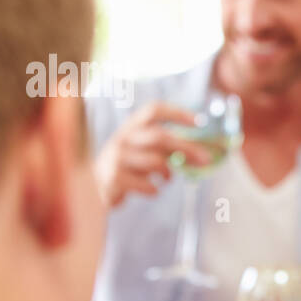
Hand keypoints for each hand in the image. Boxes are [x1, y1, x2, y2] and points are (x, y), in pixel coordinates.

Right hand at [94, 102, 211, 206]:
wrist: (93, 187)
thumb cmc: (127, 166)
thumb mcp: (143, 150)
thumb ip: (165, 147)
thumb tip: (201, 152)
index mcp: (132, 127)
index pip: (154, 110)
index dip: (177, 113)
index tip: (200, 122)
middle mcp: (123, 138)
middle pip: (160, 137)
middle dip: (187, 148)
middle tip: (206, 160)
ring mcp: (117, 158)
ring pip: (155, 161)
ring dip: (169, 172)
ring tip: (168, 178)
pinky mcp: (115, 178)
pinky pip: (146, 184)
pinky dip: (155, 189)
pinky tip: (154, 190)